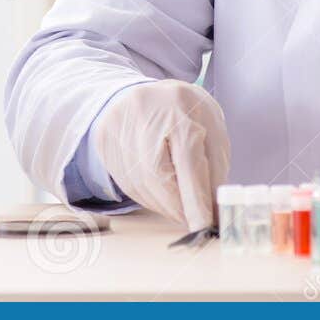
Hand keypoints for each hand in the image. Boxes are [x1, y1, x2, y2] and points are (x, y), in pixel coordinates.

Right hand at [92, 80, 229, 232]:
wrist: (151, 94)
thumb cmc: (188, 116)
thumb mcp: (212, 132)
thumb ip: (215, 171)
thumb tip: (215, 215)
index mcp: (180, 105)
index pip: (188, 159)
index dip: (195, 198)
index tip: (203, 226)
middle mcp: (144, 110)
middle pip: (158, 174)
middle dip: (178, 205)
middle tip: (192, 219)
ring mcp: (119, 123)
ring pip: (139, 182)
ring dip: (162, 204)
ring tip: (177, 204)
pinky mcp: (104, 138)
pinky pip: (124, 181)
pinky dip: (146, 196)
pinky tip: (158, 192)